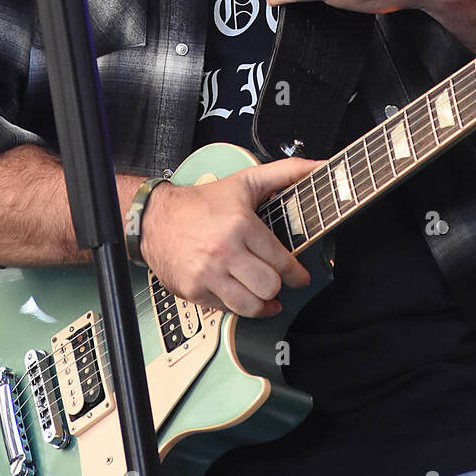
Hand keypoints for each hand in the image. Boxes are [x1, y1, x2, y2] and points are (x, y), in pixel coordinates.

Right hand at [138, 155, 321, 316]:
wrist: (156, 217)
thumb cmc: (204, 201)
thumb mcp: (246, 180)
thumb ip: (286, 172)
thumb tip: (320, 166)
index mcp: (240, 225)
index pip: (281, 261)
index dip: (297, 273)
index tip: (300, 277)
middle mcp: (223, 251)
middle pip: (269, 286)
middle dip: (277, 285)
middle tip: (276, 280)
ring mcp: (207, 274)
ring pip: (250, 305)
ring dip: (262, 303)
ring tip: (265, 295)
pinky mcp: (193, 291)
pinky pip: (226, 310)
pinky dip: (238, 305)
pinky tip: (241, 294)